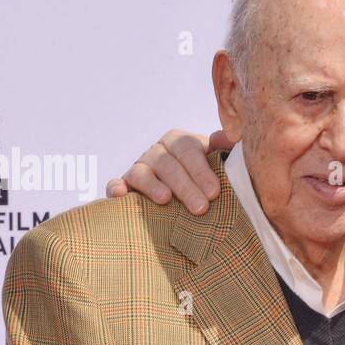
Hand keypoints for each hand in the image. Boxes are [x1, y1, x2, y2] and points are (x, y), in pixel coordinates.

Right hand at [104, 128, 235, 214]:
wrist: (188, 193)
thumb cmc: (208, 178)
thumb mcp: (220, 161)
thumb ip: (226, 150)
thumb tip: (228, 137)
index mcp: (181, 142)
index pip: (188, 149)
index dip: (201, 170)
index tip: (214, 192)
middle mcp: (158, 152)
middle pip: (167, 163)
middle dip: (185, 186)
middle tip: (201, 208)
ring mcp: (140, 168)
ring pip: (142, 173)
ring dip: (152, 186)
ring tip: (165, 200)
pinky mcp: (125, 185)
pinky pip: (116, 184)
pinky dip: (116, 188)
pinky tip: (121, 195)